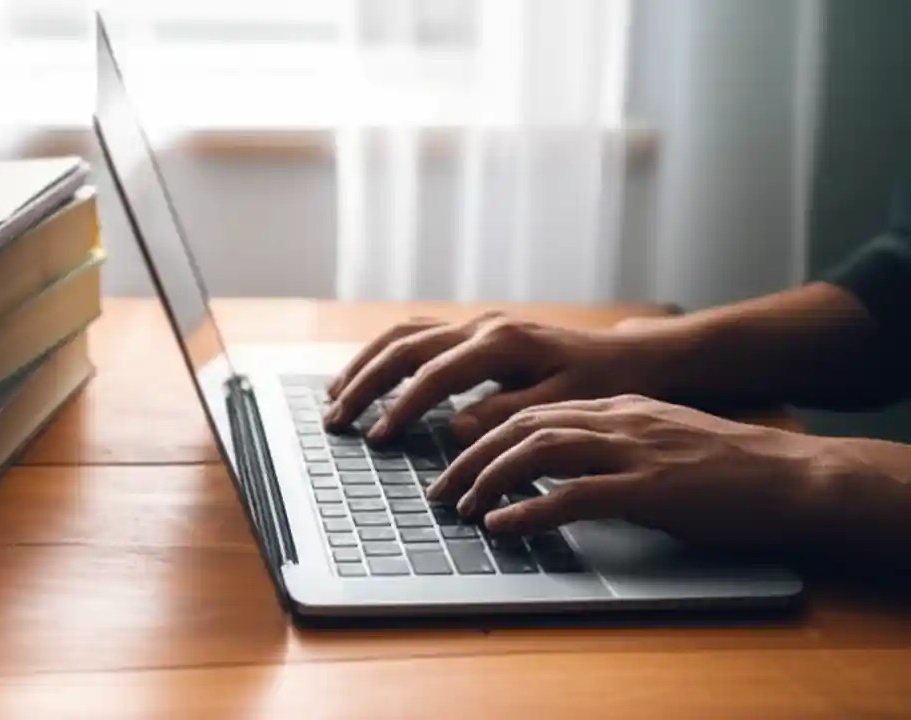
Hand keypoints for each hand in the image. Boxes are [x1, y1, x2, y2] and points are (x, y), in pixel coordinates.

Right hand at [325, 313, 667, 443]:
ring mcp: (476, 324)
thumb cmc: (601, 384)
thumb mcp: (564, 405)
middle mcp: (483, 326)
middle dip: (365, 383)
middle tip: (336, 418)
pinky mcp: (474, 332)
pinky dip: (384, 356)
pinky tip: (367, 378)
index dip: (401, 406)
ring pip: (404, 335)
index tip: (377, 437)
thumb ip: (507, 414)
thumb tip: (455, 428)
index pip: (435, 374)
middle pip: (405, 348)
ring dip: (365, 364)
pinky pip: (417, 337)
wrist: (627, 356)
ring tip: (335, 397)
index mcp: (503, 343)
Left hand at [427, 395, 825, 548]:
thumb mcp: (658, 440)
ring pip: (538, 451)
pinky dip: (530, 511)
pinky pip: (574, 496)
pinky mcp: (650, 487)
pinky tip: (503, 526)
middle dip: (472, 457)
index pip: (533, 411)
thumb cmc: (726, 466)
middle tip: (440, 489)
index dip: (486, 436)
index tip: (456, 462)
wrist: (792, 476)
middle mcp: (617, 418)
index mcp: (616, 406)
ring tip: (461, 507)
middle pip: (522, 426)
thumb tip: (564, 469)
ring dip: (489, 480)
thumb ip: (611, 444)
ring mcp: (633, 450)